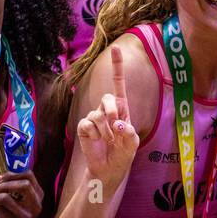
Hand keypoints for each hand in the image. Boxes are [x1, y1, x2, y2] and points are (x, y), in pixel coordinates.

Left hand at [0, 170, 44, 217]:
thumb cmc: (14, 217)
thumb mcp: (20, 202)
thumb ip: (15, 189)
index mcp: (38, 195)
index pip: (30, 176)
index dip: (12, 174)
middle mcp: (36, 204)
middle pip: (23, 185)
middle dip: (4, 184)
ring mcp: (26, 215)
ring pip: (7, 198)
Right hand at [76, 46, 138, 191]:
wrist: (109, 169)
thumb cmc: (123, 154)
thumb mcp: (133, 143)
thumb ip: (129, 132)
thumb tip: (118, 123)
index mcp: (122, 109)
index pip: (118, 84)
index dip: (117, 66)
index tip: (116, 48)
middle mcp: (107, 110)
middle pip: (107, 97)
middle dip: (111, 111)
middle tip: (115, 127)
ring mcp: (94, 117)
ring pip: (97, 114)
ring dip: (105, 130)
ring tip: (108, 141)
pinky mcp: (84, 127)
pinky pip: (87, 124)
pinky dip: (94, 134)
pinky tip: (97, 141)